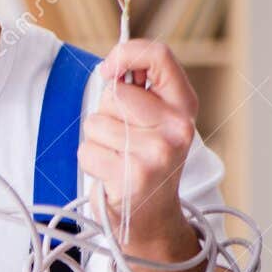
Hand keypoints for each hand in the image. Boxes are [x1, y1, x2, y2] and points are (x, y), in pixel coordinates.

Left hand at [79, 39, 199, 260]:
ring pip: (96, 122)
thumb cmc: (144, 161)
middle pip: (115, 93)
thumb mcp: (154, 121)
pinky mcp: (133, 175)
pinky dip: (91, 162)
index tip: (110, 70)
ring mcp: (157, 153)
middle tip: (122, 138)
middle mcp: (177, 128)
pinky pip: (87, 150)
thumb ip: (138, 90)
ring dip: (96, 140)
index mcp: (184, 107)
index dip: (126, 54)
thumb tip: (109, 67)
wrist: (152, 217)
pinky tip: (111, 173)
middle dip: (106, 113)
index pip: (159, 56)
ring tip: (118, 157)